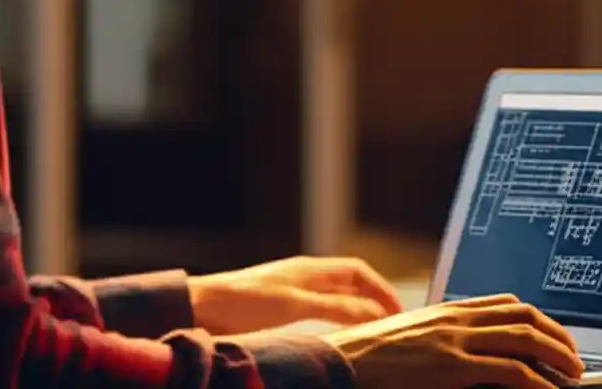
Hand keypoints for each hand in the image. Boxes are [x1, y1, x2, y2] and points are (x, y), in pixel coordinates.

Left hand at [188, 256, 403, 334]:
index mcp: (311, 269)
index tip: (398, 309)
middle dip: (374, 298)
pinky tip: (336, 333)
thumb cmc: (245, 302)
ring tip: (371, 328)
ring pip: (335, 296)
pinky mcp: (279, 307)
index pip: (358, 272)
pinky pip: (320, 308)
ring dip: (356, 309)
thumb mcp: (295, 305)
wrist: (202, 306)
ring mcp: (292, 290)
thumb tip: (372, 312)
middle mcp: (305, 276)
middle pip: (350, 283)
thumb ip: (334, 308)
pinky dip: (337, 318)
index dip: (381, 289)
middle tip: (391, 322)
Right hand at [326, 293, 583, 388]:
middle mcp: (455, 318)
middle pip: (523, 315)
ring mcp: (455, 340)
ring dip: (557, 356)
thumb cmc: (366, 359)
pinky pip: (510, 370)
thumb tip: (465, 356)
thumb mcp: (409, 339)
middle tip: (574, 358)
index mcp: (446, 310)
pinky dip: (536, 382)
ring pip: (524, 338)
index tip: (553, 336)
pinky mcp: (453, 366)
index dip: (537, 319)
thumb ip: (439, 340)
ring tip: (573, 375)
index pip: (506, 303)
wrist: (337, 364)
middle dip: (557, 336)